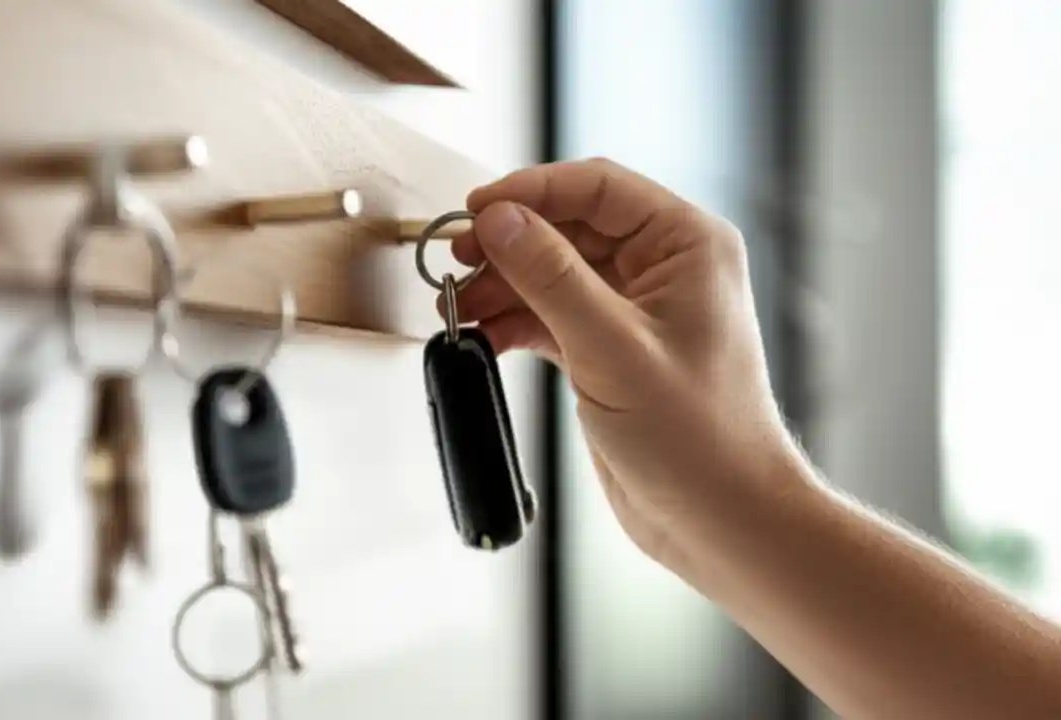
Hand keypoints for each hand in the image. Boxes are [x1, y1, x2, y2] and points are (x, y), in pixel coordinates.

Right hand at [444, 159, 808, 560]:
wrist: (721, 519)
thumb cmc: (699, 438)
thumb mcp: (613, 348)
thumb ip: (550, 278)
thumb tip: (499, 221)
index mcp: (686, 245)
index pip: (598, 187)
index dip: (531, 191)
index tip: (476, 208)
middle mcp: (663, 268)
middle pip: (568, 227)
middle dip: (510, 243)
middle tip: (459, 259)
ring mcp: (634, 310)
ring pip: (553, 272)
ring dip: (504, 285)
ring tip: (460, 305)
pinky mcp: (610, 350)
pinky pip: (552, 315)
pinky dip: (515, 322)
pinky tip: (483, 335)